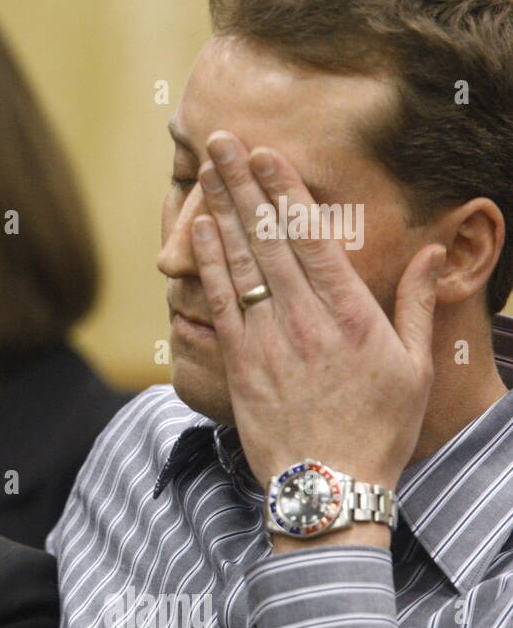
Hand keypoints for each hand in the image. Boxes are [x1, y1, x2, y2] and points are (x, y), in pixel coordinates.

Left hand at [191, 130, 444, 495]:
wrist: (328, 487)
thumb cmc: (378, 429)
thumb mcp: (414, 366)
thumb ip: (413, 303)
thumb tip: (429, 251)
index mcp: (352, 315)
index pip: (313, 238)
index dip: (286, 191)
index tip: (268, 153)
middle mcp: (306, 319)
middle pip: (269, 238)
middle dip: (244, 184)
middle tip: (221, 140)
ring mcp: (268, 339)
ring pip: (240, 262)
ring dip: (222, 210)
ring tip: (207, 169)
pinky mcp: (240, 363)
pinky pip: (220, 302)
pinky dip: (208, 263)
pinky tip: (198, 229)